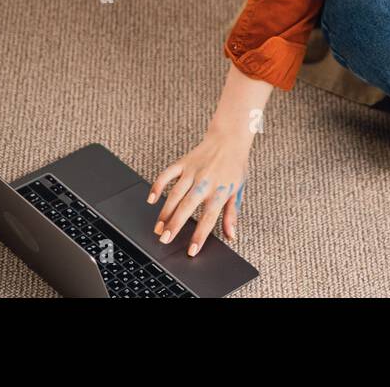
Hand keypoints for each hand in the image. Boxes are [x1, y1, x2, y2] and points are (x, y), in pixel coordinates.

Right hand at [148, 126, 249, 255]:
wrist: (229, 138)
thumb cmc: (235, 165)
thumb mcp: (238, 190)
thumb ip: (231, 214)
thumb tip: (231, 235)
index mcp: (219, 191)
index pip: (208, 218)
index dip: (199, 235)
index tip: (191, 250)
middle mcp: (204, 182)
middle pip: (187, 206)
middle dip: (174, 225)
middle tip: (164, 239)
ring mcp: (192, 172)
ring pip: (175, 194)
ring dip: (165, 212)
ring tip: (158, 227)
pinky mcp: (183, 163)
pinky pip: (167, 174)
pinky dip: (158, 186)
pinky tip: (151, 199)